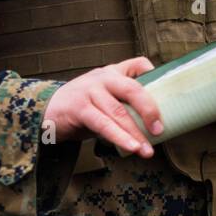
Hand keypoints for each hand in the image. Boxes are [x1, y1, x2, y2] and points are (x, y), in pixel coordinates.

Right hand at [43, 57, 163, 157]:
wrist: (44, 112)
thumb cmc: (82, 108)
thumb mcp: (103, 99)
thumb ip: (123, 104)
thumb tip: (153, 126)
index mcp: (112, 73)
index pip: (138, 64)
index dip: (154, 73)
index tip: (170, 91)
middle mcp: (103, 78)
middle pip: (133, 89)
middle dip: (150, 111)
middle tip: (161, 130)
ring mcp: (90, 91)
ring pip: (119, 112)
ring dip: (136, 134)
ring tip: (147, 150)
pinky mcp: (79, 108)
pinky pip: (103, 124)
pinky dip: (119, 137)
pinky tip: (131, 147)